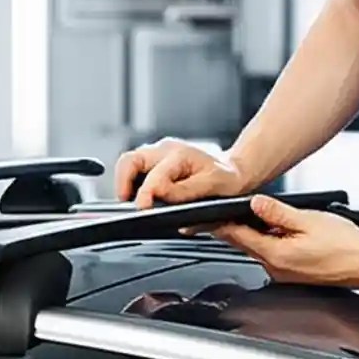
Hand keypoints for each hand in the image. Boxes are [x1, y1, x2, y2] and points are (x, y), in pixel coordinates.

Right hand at [115, 139, 250, 208]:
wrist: (235, 170)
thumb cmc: (227, 178)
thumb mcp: (214, 185)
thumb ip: (186, 191)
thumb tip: (160, 197)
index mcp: (180, 155)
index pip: (154, 175)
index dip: (146, 193)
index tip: (142, 208)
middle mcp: (165, 150)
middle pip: (130, 160)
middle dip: (123, 183)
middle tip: (126, 204)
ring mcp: (158, 154)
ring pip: (129, 163)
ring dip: (126, 183)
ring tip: (131, 203)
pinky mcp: (156, 161)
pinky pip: (135, 169)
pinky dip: (132, 184)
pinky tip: (140, 198)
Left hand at [210, 196, 358, 288]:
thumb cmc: (347, 246)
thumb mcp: (308, 220)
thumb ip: (278, 213)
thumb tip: (256, 204)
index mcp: (276, 256)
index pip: (239, 237)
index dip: (222, 223)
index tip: (210, 215)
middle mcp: (276, 270)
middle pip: (246, 244)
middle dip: (237, 227)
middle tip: (231, 210)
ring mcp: (285, 275)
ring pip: (260, 250)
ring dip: (257, 234)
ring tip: (265, 215)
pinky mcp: (294, 276)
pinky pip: (274, 257)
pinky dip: (272, 243)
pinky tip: (283, 231)